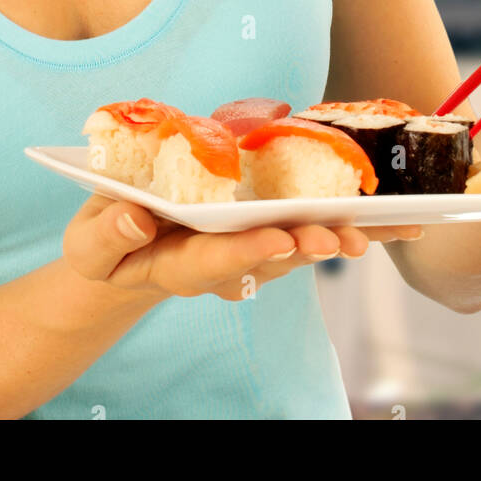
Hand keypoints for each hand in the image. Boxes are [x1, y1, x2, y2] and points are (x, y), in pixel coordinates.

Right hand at [62, 194, 423, 301]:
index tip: (280, 240)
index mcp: (178, 263)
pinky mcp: (263, 233)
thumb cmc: (105, 245)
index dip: (248, 250)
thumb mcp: (90, 242)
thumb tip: (135, 216)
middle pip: (272, 259)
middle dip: (309, 247)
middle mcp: (223, 263)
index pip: (216, 259)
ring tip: (381, 229)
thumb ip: (109, 233)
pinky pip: (308, 228)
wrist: (124, 254)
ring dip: (339, 237)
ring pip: (299, 247)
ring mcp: (246, 251)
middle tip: (344, 240)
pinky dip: (347, 222)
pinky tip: (390, 217)